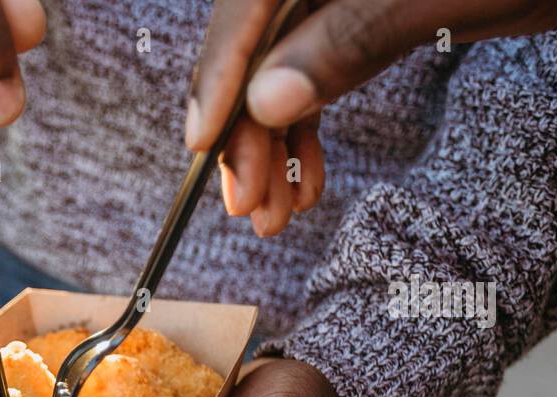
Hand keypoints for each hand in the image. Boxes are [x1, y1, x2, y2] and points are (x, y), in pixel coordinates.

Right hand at [186, 0, 556, 236]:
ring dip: (272, 149)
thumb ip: (355, 37)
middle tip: (250, 207)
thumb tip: (266, 101)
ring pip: (277, 73)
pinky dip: (305, 136)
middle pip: (256, 49)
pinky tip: (307, 184)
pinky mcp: (355, 15)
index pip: (249, 6)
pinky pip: (310, 77)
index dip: (219, 76)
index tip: (201, 144)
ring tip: (276, 215)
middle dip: (246, 134)